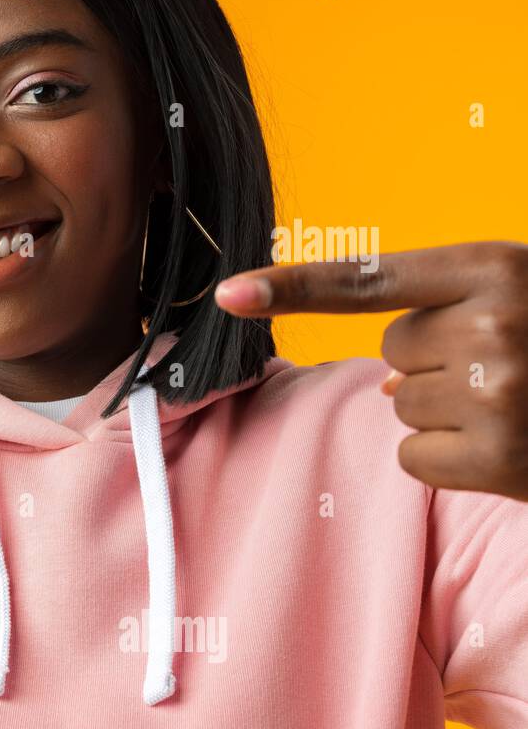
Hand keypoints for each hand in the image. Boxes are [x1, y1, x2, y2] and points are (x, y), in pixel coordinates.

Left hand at [213, 241, 527, 501]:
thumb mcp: (524, 298)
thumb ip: (452, 314)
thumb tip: (383, 385)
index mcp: (497, 266)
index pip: (371, 278)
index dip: (293, 286)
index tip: (231, 293)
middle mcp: (496, 321)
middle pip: (390, 351)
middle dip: (433, 364)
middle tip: (507, 369)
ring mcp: (498, 391)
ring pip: (400, 405)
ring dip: (445, 413)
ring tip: (516, 406)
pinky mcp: (498, 456)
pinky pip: (414, 457)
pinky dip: (449, 462)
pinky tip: (506, 449)